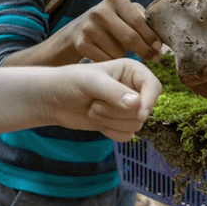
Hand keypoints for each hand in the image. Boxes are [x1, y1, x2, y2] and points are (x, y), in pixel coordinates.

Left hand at [47, 59, 161, 141]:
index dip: (149, 101)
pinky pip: (126, 135)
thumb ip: (114, 92)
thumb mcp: (91, 82)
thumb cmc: (69, 82)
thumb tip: (137, 105)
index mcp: (132, 70)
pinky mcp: (119, 123)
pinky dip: (110, 132)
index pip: (154, 87)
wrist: (52, 99)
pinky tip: (95, 120)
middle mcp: (133, 88)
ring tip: (93, 109)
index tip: (139, 113)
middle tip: (95, 104)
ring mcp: (126, 107)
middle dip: (118, 112)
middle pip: (143, 110)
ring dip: (111, 122)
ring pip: (135, 125)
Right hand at [61, 0, 161, 61]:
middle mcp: (100, 11)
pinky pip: (106, 60)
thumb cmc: (113, 23)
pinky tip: (111, 57)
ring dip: (125, 56)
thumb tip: (161, 42)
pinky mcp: (81, 44)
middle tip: (155, 58)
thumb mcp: (126, 13)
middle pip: (130, 37)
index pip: (138, 21)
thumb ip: (144, 21)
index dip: (151, 36)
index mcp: (115, 0)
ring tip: (120, 50)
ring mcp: (89, 27)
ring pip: (118, 52)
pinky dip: (113, 62)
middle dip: (145, 50)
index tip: (159, 47)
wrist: (78, 30)